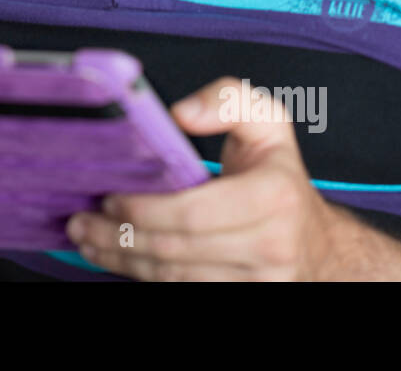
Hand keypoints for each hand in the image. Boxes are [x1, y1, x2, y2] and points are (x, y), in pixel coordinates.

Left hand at [64, 75, 339, 280]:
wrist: (318, 245)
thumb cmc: (279, 178)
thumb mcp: (266, 123)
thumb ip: (227, 100)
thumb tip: (182, 113)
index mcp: (274, 196)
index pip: (192, 213)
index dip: (143, 210)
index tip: (109, 198)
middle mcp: (271, 246)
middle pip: (175, 249)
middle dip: (118, 236)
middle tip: (82, 221)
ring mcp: (261, 283)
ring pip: (173, 278)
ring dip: (122, 261)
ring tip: (89, 239)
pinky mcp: (246, 300)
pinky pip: (183, 292)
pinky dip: (143, 277)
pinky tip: (118, 259)